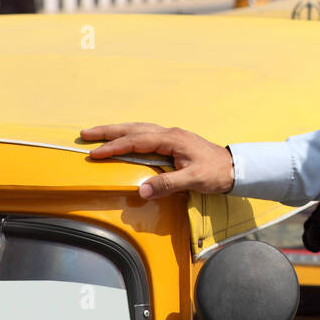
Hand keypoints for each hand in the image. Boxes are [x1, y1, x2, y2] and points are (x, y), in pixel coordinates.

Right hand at [80, 122, 234, 198]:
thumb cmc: (215, 173)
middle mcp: (170, 134)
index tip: (95, 153)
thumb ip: (167, 185)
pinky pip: (146, 135)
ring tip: (97, 134)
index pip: (137, 141)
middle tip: (85, 133)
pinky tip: (124, 139)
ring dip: (118, 131)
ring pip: (139, 129)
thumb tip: (140, 190)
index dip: (114, 147)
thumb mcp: (192, 180)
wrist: (234, 168)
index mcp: (172, 139)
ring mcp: (172, 136)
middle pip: (133, 128)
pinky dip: (130, 135)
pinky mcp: (174, 142)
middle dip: (108, 131)